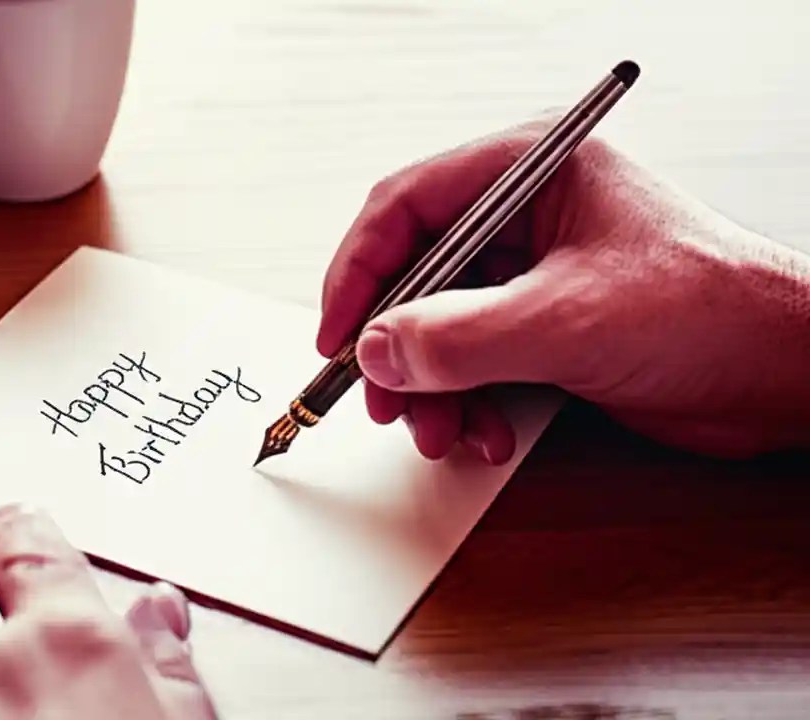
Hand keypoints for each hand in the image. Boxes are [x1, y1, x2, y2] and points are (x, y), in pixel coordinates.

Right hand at [319, 119, 809, 460]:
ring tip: (439, 429)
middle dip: (393, 344)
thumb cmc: (716, 310)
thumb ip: (460, 336)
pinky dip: (465, 402)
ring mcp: (533, 274)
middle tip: (380, 396)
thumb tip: (376, 351)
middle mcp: (526, 217)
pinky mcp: (543, 327)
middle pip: (414, 272)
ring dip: (428, 386)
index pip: (408, 204)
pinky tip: (483, 432)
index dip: (359, 270)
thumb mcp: (570, 320)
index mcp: (532, 171)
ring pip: (437, 326)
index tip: (336, 333)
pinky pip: (471, 361)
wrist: (785, 375)